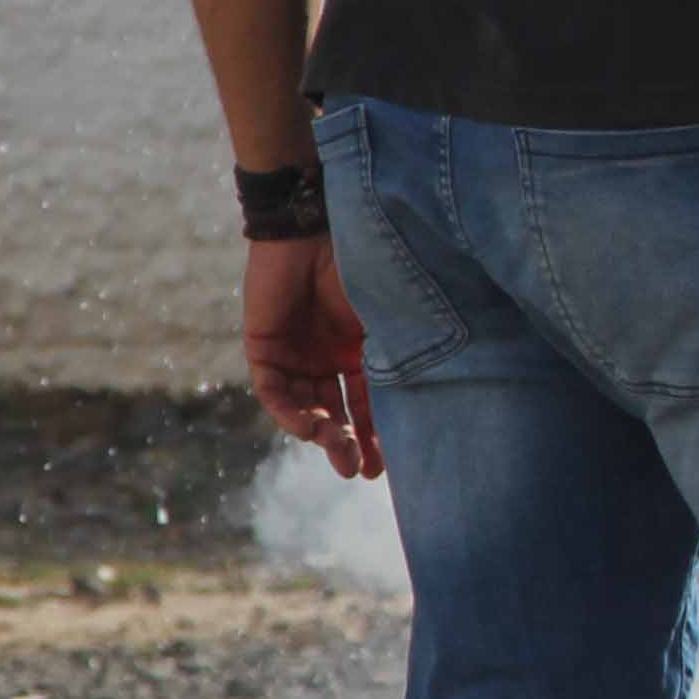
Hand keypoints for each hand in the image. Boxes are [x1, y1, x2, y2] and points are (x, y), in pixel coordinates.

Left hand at [243, 237, 377, 479]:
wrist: (316, 227)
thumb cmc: (365, 266)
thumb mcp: (389, 321)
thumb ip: (399, 359)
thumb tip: (433, 407)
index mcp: (362, 350)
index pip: (370, 404)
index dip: (378, 436)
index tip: (385, 469)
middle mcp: (328, 357)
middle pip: (338, 412)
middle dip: (349, 443)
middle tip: (359, 471)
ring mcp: (296, 354)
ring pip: (307, 407)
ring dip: (321, 433)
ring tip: (338, 451)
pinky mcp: (264, 348)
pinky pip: (274, 392)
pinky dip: (289, 413)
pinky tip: (308, 428)